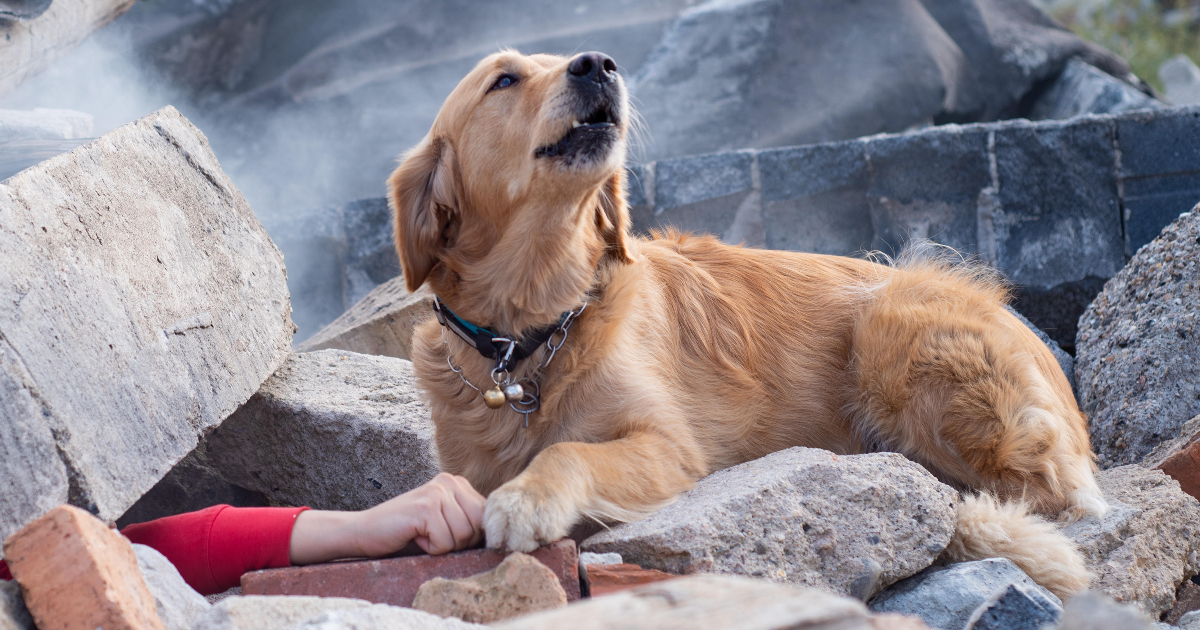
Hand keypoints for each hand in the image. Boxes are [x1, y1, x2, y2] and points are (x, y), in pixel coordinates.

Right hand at [289, 473, 485, 563]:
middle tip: (432, 536)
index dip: (470, 536)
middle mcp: (450, 481)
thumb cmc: (408, 534)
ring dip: (441, 546)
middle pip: (478, 527)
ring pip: (462, 537)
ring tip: (422, 535)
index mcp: (458, 483)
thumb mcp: (445, 522)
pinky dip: (430, 549)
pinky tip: (414, 536)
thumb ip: (469, 521)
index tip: (445, 534)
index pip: (486, 517)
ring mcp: (436, 492)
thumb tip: (502, 535)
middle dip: (458, 542)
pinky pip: (444, 542)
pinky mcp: (425, 507)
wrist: (365, 532)